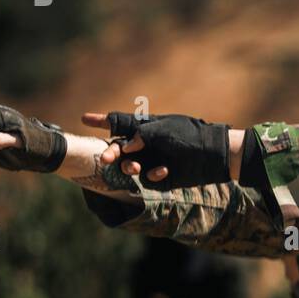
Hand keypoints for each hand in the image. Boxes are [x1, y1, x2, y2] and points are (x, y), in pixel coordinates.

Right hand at [80, 111, 230, 189]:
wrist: (215, 156)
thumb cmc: (190, 136)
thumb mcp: (165, 131)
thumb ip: (143, 135)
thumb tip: (126, 146)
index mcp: (146, 127)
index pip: (120, 122)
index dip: (102, 121)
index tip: (84, 119)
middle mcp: (145, 143)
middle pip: (119, 147)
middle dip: (110, 152)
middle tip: (105, 158)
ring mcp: (151, 159)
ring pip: (129, 165)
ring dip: (127, 166)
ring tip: (133, 167)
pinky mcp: (160, 175)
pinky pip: (147, 178)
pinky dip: (152, 174)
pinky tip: (164, 171)